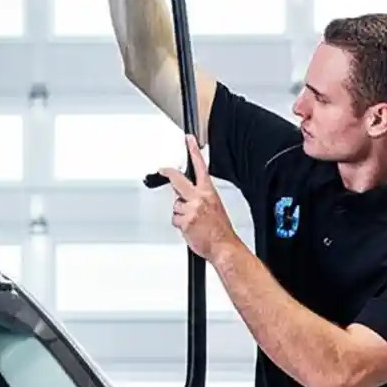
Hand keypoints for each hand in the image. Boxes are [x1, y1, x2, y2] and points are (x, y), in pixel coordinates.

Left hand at [159, 135, 238, 261]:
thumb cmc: (220, 231)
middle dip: (169, 173)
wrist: (224, 247)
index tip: (189, 139)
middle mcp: (199, 198)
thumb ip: (200, 198)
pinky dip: (180, 225)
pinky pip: (175, 219)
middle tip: (163, 170)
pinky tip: (190, 229)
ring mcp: (190, 209)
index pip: (201, 166)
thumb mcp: (214, 207)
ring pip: (175, 205)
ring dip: (180, 213)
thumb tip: (185, 196)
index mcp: (209, 192)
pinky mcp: (184, 220)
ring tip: (193, 222)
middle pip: (178, 180)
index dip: (194, 151)